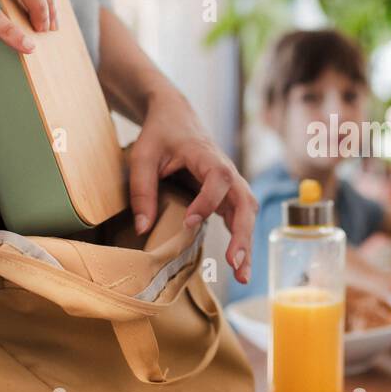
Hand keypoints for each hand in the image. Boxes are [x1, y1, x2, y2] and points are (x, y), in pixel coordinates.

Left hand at [127, 91, 256, 283]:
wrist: (176, 116)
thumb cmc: (160, 134)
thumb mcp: (142, 156)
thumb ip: (142, 190)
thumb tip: (142, 229)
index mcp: (207, 155)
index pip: (218, 178)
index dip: (208, 201)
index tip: (190, 222)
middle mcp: (227, 170)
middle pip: (245, 201)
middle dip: (243, 233)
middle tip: (235, 263)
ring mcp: (230, 183)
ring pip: (248, 213)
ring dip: (247, 243)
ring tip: (242, 275)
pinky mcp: (228, 194)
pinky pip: (240, 217)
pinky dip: (242, 240)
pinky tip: (239, 264)